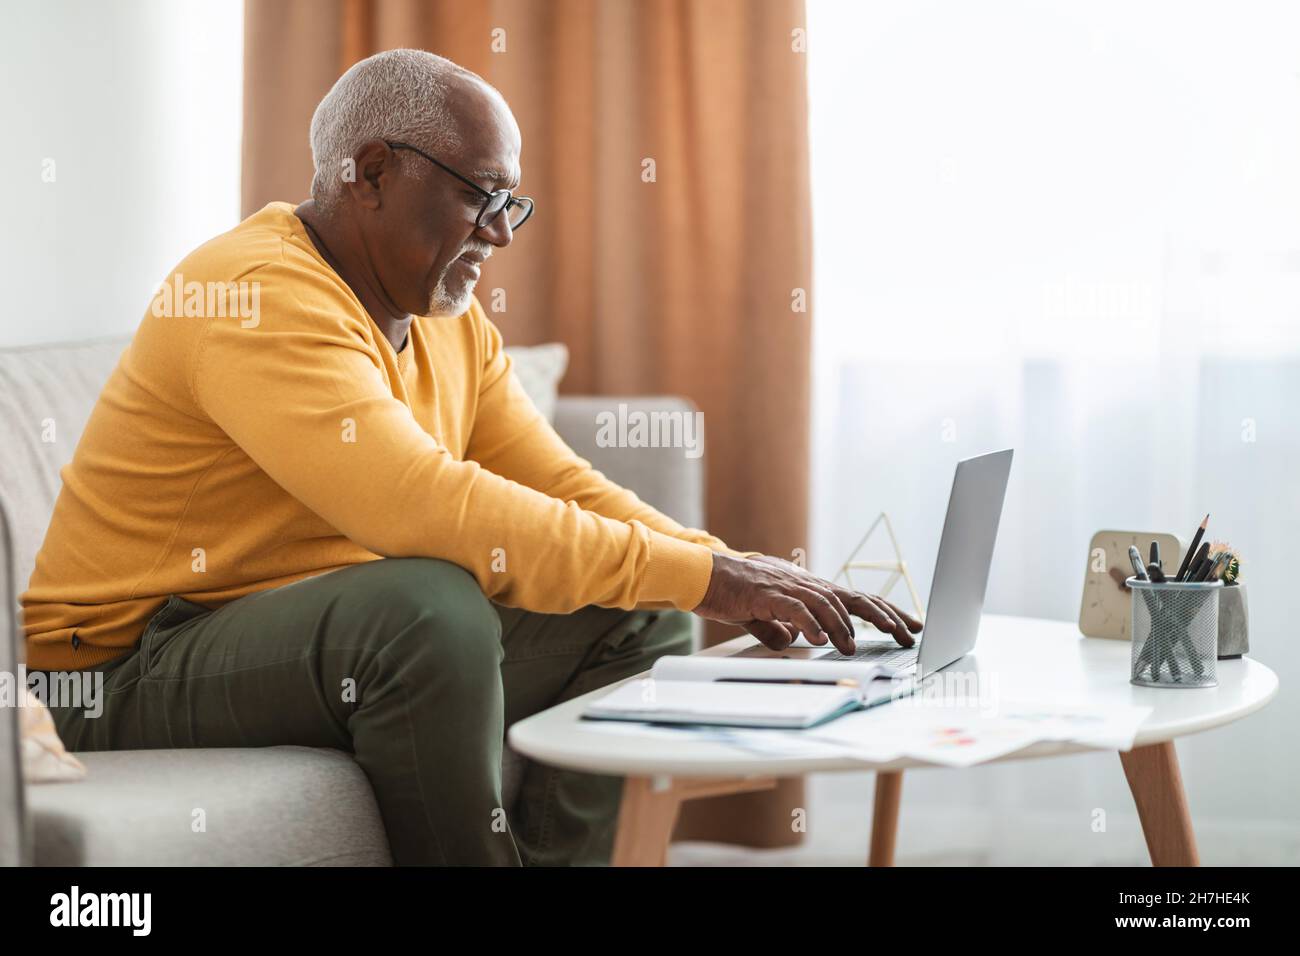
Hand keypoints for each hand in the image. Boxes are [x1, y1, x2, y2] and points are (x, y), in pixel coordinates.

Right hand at [693, 553, 922, 654]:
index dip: (884, 612)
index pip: (855, 599)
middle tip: (907, 634)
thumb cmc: (730, 592)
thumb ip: (779, 628)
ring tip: (854, 647)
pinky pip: (795, 609)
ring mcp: (788, 586)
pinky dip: (810, 624)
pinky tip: (819, 640)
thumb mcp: (762, 615)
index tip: (907, 626)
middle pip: (853, 598)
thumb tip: (792, 641)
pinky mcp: (768, 593)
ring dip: (844, 626)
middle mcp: (805, 583)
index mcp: (808, 588)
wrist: (702, 575)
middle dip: (885, 616)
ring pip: (828, 603)